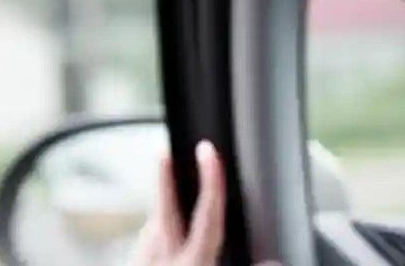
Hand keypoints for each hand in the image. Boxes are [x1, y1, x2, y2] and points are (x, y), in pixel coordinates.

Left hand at [130, 140, 279, 265]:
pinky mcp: (132, 265)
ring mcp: (143, 262)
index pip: (207, 216)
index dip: (211, 181)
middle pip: (165, 209)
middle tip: (165, 151)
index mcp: (195, 263)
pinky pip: (146, 245)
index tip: (208, 151)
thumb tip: (273, 262)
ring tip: (171, 195)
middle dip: (166, 178)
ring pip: (153, 229)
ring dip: (162, 211)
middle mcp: (164, 259)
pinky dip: (156, 237)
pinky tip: (165, 239)